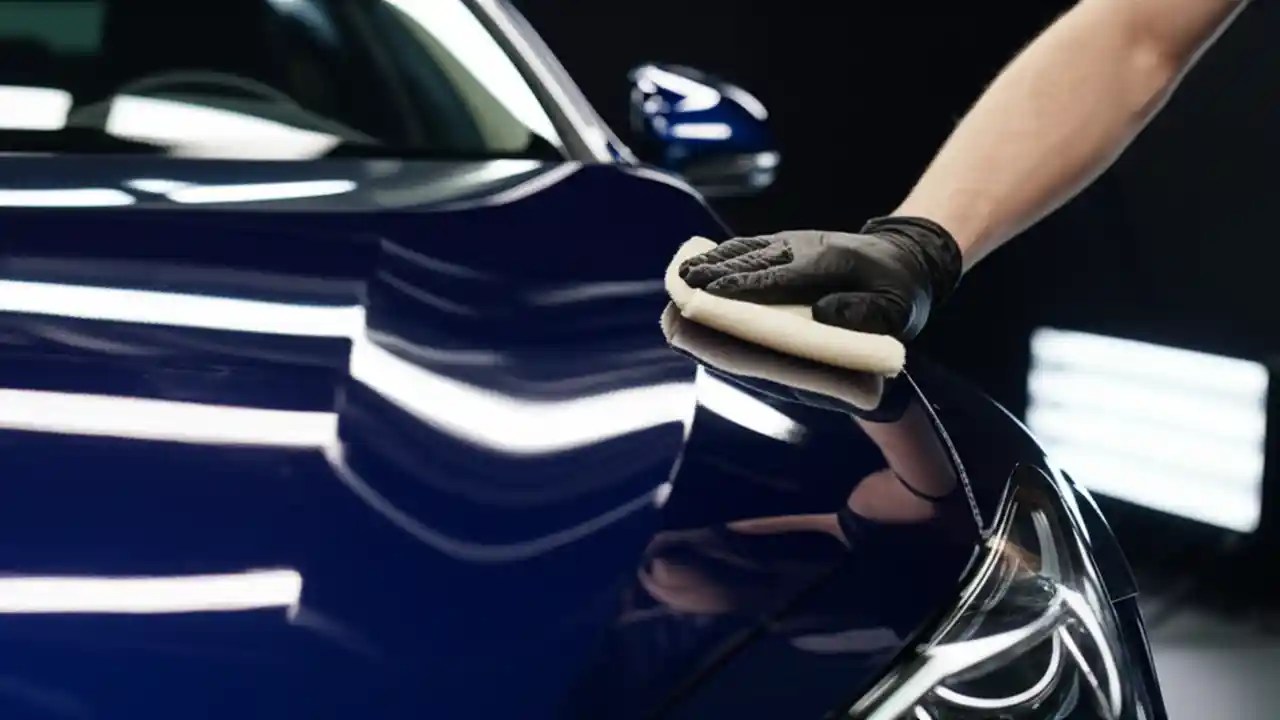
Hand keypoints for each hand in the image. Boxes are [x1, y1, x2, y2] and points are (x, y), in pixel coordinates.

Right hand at [678, 217, 961, 339]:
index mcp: (829, 265)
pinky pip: (752, 246)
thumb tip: (822, 314)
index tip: (711, 295)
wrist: (908, 256)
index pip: (777, 277)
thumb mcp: (898, 309)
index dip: (742, 286)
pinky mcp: (789, 244)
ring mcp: (794, 243)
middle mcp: (804, 249)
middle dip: (717, 273)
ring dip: (714, 261)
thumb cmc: (900, 292)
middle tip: (682, 284)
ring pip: (747, 249)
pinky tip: (702, 260)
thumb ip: (865, 313)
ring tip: (682, 273)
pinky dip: (725, 253)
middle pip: (753, 260)